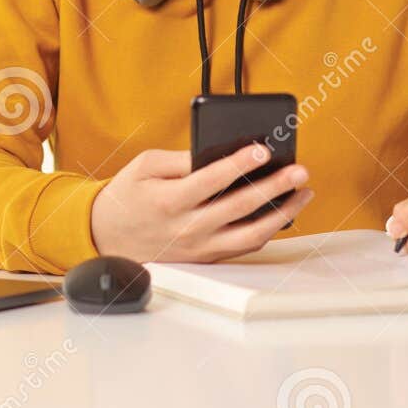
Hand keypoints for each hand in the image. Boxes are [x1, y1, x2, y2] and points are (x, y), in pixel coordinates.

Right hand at [90, 143, 313, 263]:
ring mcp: (199, 247)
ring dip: (282, 213)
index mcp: (169, 201)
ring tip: (303, 192)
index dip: (238, 164)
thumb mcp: (144, 166)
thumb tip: (216, 153)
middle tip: (299, 170)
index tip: (262, 149)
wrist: (105, 237)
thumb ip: (180, 160)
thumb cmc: (127, 197)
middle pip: (239, 208)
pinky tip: (283, 211)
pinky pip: (244, 247)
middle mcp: (187, 228)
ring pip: (250, 235)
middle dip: (274, 187)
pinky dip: (268, 230)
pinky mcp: (206, 258)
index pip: (210, 181)